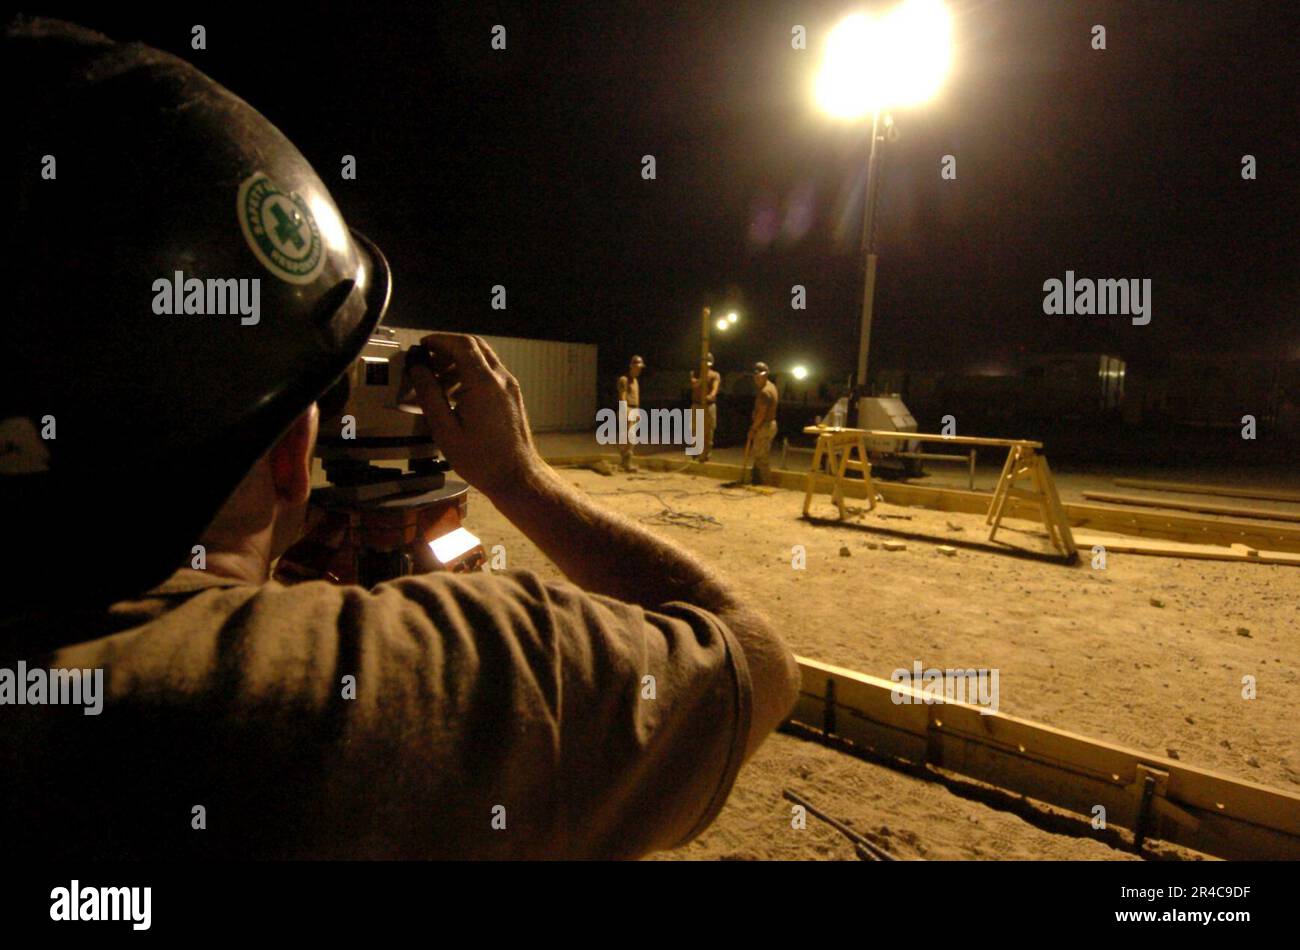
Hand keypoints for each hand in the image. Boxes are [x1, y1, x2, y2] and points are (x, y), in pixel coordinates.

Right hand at [407, 333, 543, 499]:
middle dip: (448, 348)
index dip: (439, 340)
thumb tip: (418, 370)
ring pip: (483, 359)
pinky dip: (471, 374)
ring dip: (459, 363)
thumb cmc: (483, 460)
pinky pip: (490, 374)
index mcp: (484, 384)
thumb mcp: (445, 429)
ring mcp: (509, 387)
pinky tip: (456, 395)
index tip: (423, 346)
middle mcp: (501, 380)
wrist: (516, 476)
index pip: (461, 344)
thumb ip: (429, 395)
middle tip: (429, 362)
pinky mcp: (512, 397)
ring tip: (438, 383)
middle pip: (474, 346)